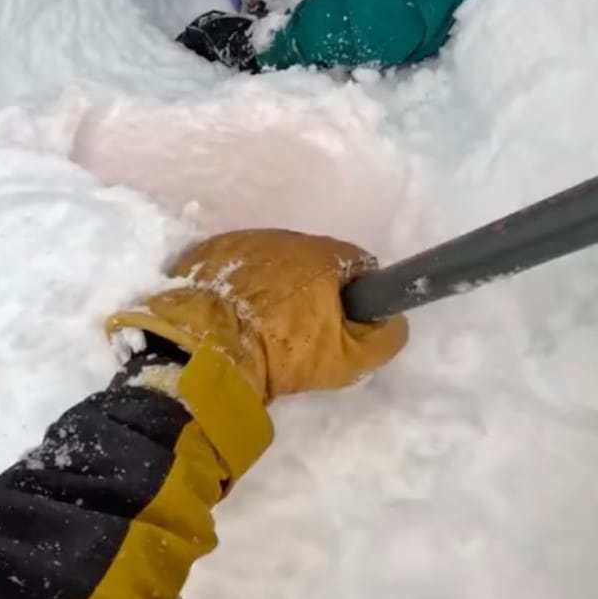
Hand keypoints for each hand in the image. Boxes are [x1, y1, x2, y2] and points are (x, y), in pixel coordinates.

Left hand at [107, 230, 407, 399]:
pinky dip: (237, 289)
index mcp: (325, 255)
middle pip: (313, 263)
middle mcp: (285, 238)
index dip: (359, 295)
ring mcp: (241, 242)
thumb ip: (385, 336)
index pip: (358, 265)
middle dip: (315, 292)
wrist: (203, 349)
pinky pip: (233, 269)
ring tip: (261, 330)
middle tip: (303, 335)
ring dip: (273, 289)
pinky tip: (231, 320)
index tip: (348, 324)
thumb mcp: (349, 360)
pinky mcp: (204, 254)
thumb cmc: (282, 353)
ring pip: (271, 264)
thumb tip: (394, 319)